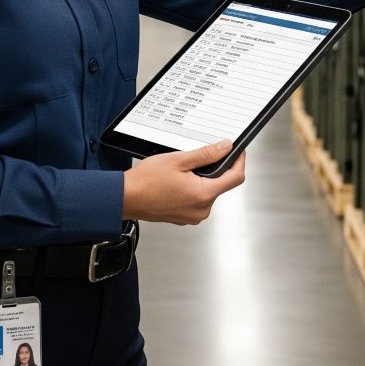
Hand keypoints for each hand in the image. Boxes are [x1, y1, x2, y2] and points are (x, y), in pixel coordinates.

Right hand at [121, 140, 246, 224]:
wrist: (125, 198)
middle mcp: (201, 210)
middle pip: (221, 185)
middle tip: (201, 156)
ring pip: (208, 192)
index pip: (235, 178)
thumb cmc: (146, 181)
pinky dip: (193, 188)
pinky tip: (178, 181)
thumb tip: (225, 147)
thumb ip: (206, 154)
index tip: (238, 151)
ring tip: (183, 170)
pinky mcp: (184, 217)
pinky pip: (197, 200)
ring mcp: (193, 216)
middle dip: (216, 169)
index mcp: (203, 195)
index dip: (239, 161)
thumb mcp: (179, 160)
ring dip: (202, 179)